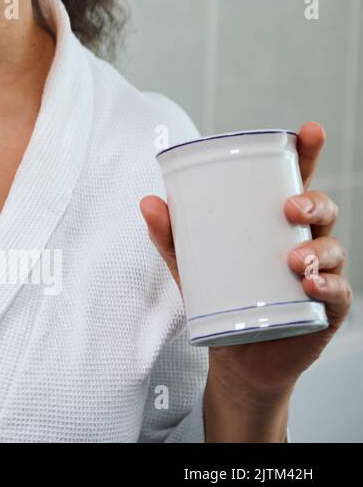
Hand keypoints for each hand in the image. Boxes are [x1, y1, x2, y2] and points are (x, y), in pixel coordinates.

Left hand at [140, 121, 352, 401]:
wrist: (234, 355)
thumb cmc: (217, 297)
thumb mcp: (188, 264)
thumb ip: (168, 236)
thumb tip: (148, 201)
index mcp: (274, 222)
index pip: (296, 181)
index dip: (307, 154)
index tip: (310, 130)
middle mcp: (304, 241)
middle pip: (321, 210)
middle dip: (313, 201)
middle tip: (291, 206)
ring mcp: (319, 274)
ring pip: (332, 250)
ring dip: (319, 249)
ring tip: (295, 258)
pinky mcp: (326, 309)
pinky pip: (338, 293)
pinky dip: (329, 286)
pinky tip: (312, 284)